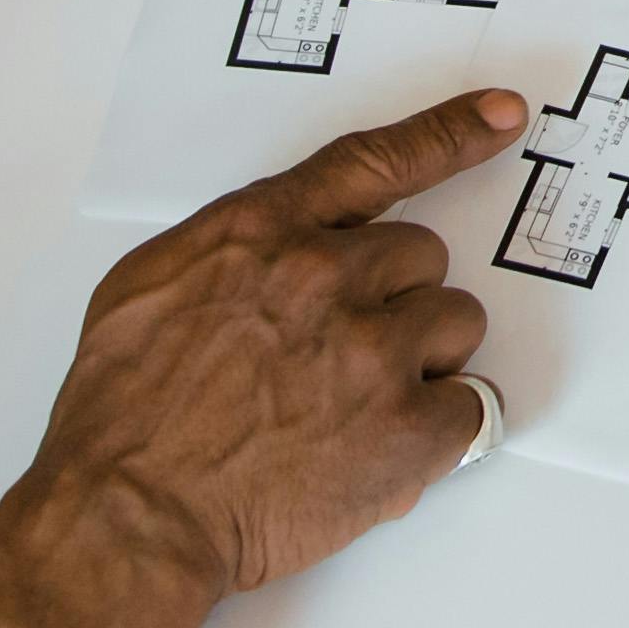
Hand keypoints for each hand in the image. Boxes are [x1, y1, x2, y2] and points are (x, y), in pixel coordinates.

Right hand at [16, 86, 525, 601]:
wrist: (128, 513)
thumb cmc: (125, 416)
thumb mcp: (150, 288)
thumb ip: (237, 253)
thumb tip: (285, 253)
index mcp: (261, 232)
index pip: (373, 162)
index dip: (448, 134)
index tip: (502, 114)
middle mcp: (324, 274)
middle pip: (423, 256)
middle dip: (395, 301)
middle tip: (342, 357)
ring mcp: (371, 349)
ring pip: (455, 322)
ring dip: (422, 360)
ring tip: (355, 409)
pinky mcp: (406, 427)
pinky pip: (473, 407)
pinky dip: (440, 432)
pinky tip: (383, 453)